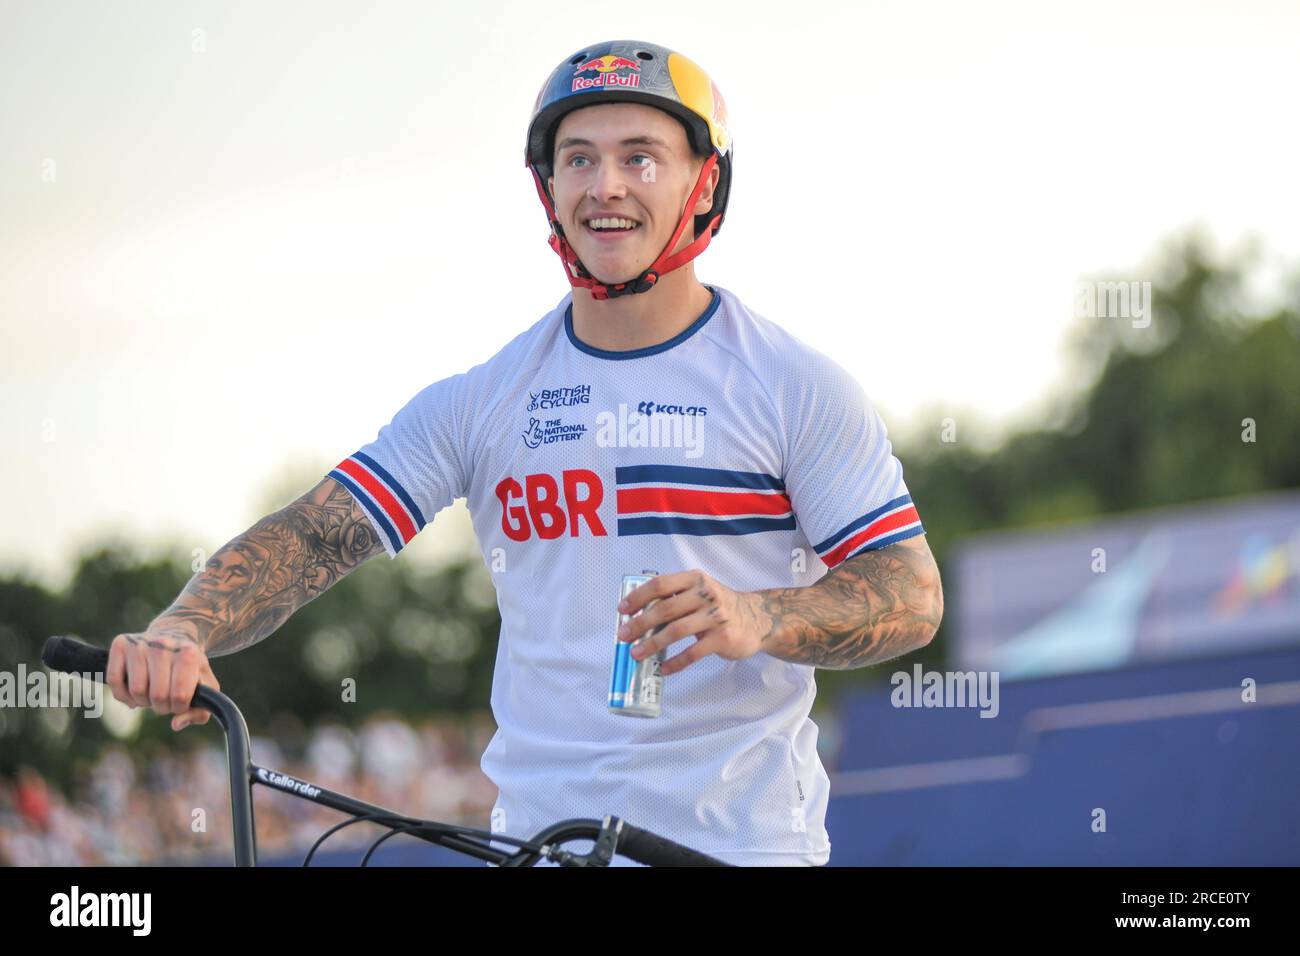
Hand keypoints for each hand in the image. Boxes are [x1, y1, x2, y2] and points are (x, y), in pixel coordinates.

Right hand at [106, 627, 219, 731]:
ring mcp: (140, 643)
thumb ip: (200, 711)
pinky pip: (114, 681)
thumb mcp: (205, 685)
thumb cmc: (190, 666)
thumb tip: (175, 724)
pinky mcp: (120, 644)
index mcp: (188, 654)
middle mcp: (163, 645)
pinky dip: (122, 695)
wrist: (176, 634)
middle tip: (165, 700)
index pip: (179, 696)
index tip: (180, 702)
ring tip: (151, 693)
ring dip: (142, 702)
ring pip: (136, 690)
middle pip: (157, 696)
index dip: (178, 708)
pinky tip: (134, 693)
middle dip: (161, 707)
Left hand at [617, 570, 768, 675]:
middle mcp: (705, 594)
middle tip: (623, 636)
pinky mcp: (723, 638)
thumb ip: (675, 597)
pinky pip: (693, 653)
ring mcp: (715, 616)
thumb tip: (638, 615)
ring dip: (652, 644)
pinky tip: (663, 669)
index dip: (638, 597)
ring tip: (636, 654)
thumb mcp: (700, 591)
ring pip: (676, 631)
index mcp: (694, 579)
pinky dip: (676, 662)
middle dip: (640, 623)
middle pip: (665, 608)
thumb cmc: (719, 606)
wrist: (758, 619)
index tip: (622, 610)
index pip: (660, 585)